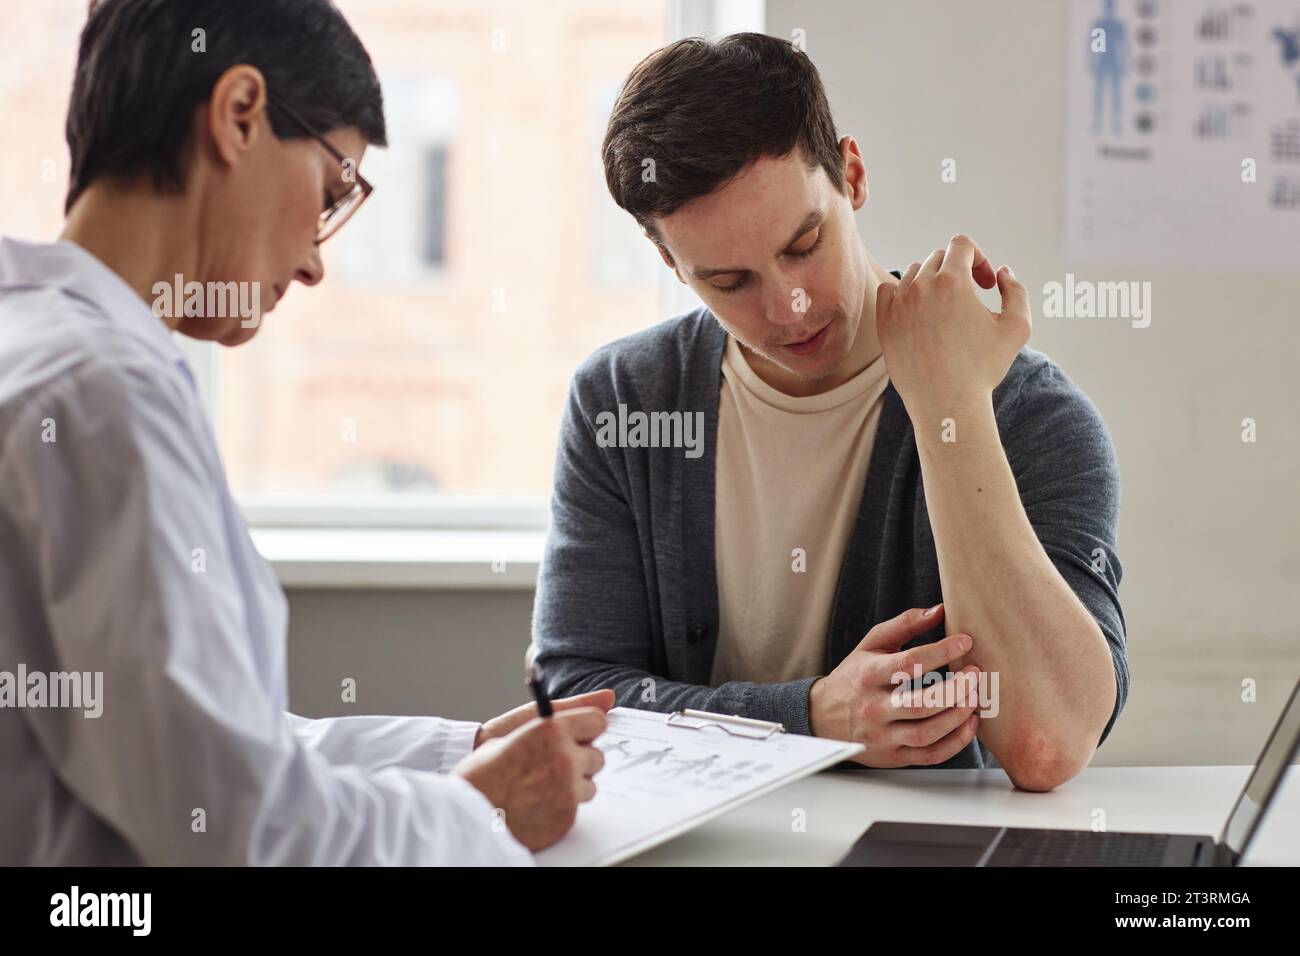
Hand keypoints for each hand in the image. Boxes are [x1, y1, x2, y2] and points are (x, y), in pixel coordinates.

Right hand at [452, 707, 608, 851]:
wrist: (466, 807)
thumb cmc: (487, 762)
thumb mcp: (523, 725)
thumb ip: (569, 709)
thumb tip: (609, 696)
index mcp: (553, 730)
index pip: (597, 722)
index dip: (585, 728)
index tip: (577, 734)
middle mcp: (566, 758)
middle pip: (598, 756)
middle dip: (580, 759)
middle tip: (553, 763)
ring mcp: (568, 790)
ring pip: (590, 785)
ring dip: (574, 785)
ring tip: (542, 786)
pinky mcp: (566, 816)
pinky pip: (577, 808)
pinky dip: (563, 806)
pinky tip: (539, 803)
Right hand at [809, 603, 982, 767]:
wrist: (822, 716)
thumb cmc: (854, 676)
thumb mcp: (871, 645)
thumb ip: (905, 625)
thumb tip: (940, 610)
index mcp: (868, 675)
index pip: (907, 664)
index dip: (940, 652)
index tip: (965, 641)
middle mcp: (874, 707)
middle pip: (921, 703)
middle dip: (955, 689)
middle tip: (975, 674)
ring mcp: (883, 735)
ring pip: (927, 732)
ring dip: (958, 716)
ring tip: (974, 697)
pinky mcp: (893, 756)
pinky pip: (931, 754)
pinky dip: (956, 742)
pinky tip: (969, 723)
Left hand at [875, 235, 1029, 423]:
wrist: (946, 403)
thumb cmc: (984, 368)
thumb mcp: (1017, 326)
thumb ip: (1015, 290)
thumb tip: (1001, 272)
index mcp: (952, 281)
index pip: (961, 244)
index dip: (979, 259)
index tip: (986, 285)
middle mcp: (920, 286)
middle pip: (938, 258)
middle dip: (958, 271)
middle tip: (971, 299)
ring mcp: (898, 304)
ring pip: (914, 273)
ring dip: (932, 282)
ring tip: (947, 308)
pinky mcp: (884, 323)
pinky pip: (889, 291)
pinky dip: (904, 293)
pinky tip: (919, 312)